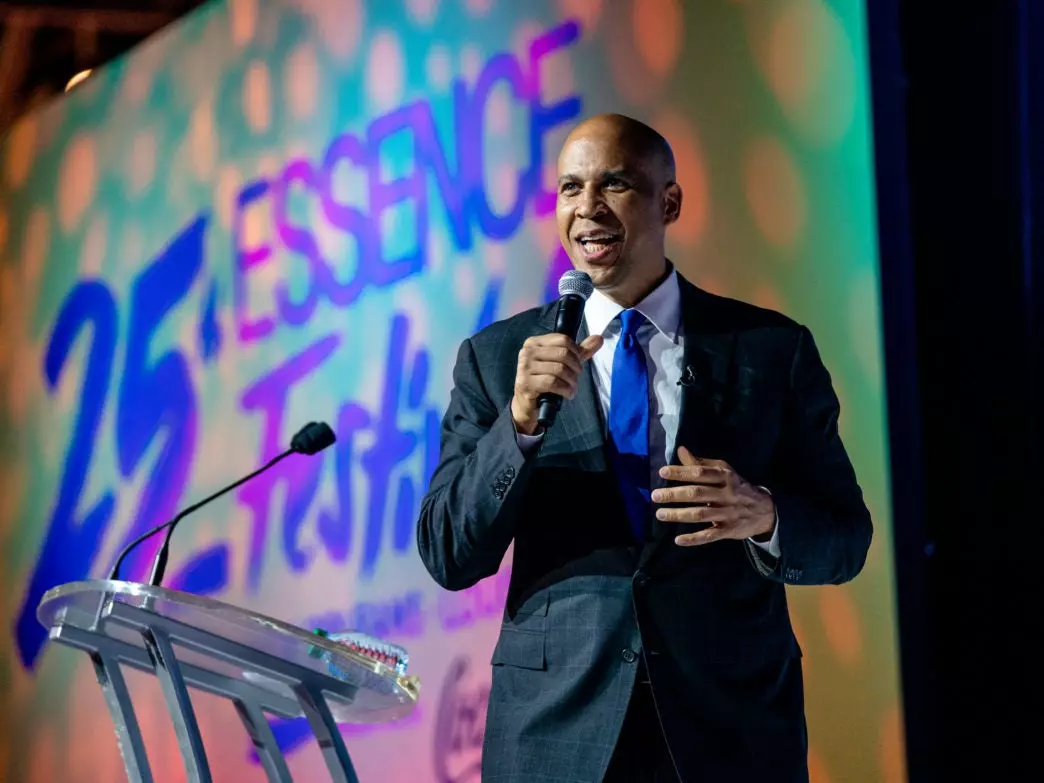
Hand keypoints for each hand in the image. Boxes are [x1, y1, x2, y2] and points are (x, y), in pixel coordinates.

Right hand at [510, 333, 603, 434]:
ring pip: (559, 369)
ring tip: (572, 388)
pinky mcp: (526, 383)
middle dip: (575, 368)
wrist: (527, 404)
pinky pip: (552, 383)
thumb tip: (599, 339)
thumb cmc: (545, 381)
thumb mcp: (563, 363)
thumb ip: (580, 351)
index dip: (576, 353)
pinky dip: (565, 389)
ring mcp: (524, 367)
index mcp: (534, 342)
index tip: (577, 363)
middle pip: (563, 354)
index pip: (563, 340)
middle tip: (576, 377)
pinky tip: (567, 394)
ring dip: (571, 381)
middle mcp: (527, 352)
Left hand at [651, 446, 775, 546]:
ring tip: (660, 514)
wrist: (765, 510)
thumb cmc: (737, 487)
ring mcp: (728, 513)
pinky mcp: (729, 530)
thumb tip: (681, 450)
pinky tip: (678, 540)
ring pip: (700, 514)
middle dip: (674, 495)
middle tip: (655, 496)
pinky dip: (694, 539)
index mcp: (725, 477)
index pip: (700, 473)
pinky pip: (709, 535)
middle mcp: (726, 494)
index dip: (681, 472)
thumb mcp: (723, 471)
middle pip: (697, 494)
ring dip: (678, 515)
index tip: (663, 473)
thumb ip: (701, 463)